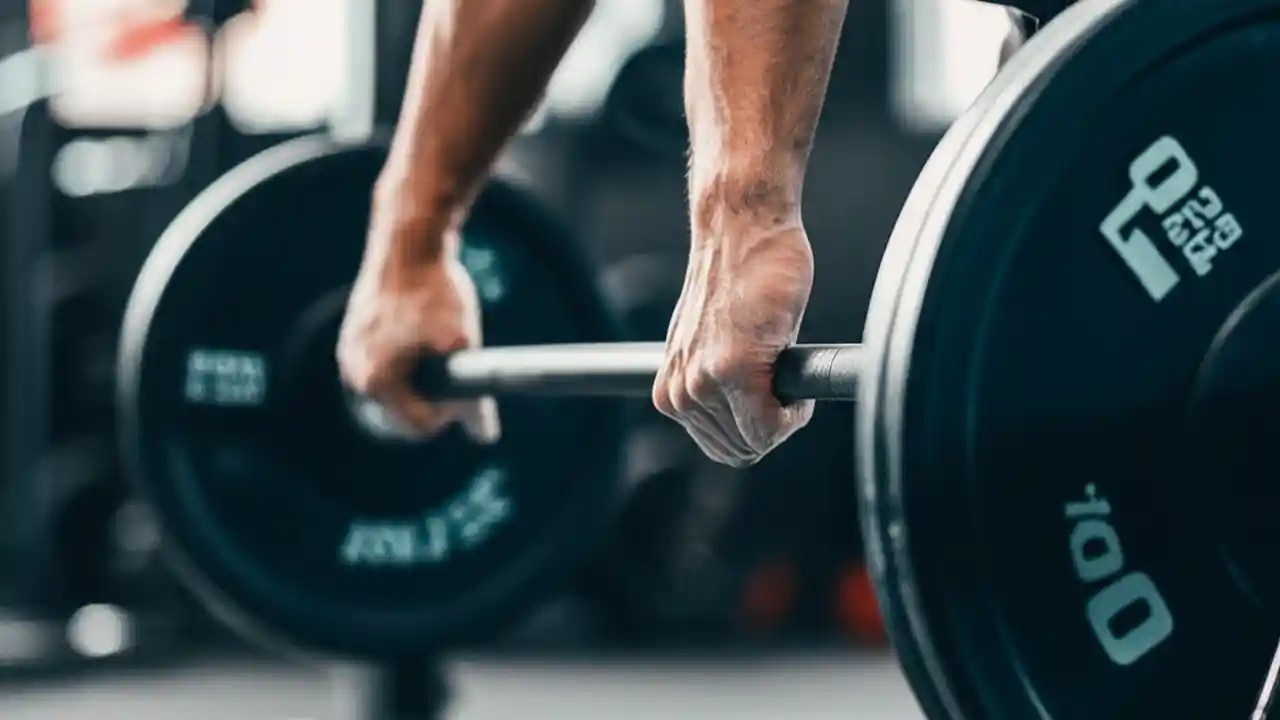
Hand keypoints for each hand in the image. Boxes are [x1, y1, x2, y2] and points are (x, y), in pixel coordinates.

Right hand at [337, 215, 500, 443]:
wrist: (409, 239)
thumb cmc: (435, 290)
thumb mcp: (460, 344)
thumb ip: (473, 398)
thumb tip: (485, 437)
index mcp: (374, 382)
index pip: (421, 425)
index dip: (453, 409)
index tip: (466, 372)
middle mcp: (353, 373)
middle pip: (406, 409)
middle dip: (434, 390)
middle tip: (454, 352)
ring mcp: (349, 353)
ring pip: (399, 384)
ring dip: (423, 372)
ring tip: (437, 334)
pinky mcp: (353, 335)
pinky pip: (387, 361)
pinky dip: (410, 355)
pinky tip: (423, 327)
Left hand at [653, 222, 815, 466]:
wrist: (742, 231)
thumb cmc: (742, 278)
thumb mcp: (717, 345)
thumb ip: (720, 385)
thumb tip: (748, 419)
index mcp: (673, 393)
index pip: (727, 449)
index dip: (762, 428)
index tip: (775, 393)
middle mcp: (680, 395)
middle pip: (745, 450)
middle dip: (774, 423)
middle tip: (783, 378)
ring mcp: (703, 385)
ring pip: (761, 440)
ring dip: (785, 411)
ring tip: (782, 360)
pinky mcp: (732, 371)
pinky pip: (774, 425)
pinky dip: (795, 409)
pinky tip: (789, 362)